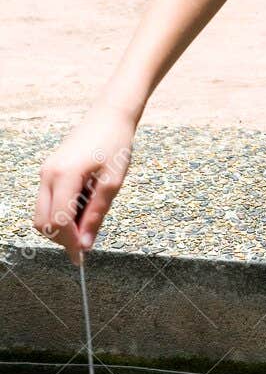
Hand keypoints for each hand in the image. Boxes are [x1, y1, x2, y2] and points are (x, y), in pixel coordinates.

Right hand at [35, 106, 136, 262]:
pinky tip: (83, 208)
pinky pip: (48, 201)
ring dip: (61, 226)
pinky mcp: (49, 171)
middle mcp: (48, 174)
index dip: (70, 244)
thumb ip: (97, 213)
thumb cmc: (116, 144)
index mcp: (64, 175)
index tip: (83, 258)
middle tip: (87, 242)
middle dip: (62, 238)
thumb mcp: (113, 182)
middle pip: (43, 222)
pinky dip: (61, 212)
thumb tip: (86, 244)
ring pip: (42, 214)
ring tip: (88, 220)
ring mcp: (45, 172)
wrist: (110, 115)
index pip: (58, 222)